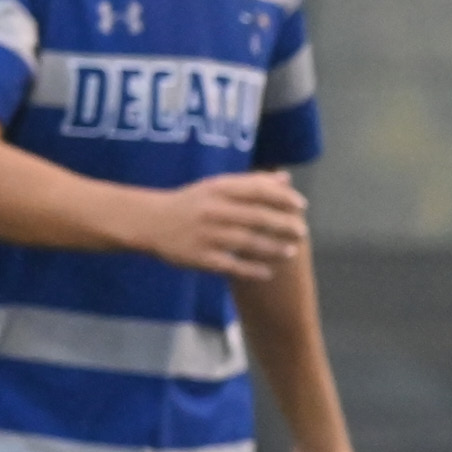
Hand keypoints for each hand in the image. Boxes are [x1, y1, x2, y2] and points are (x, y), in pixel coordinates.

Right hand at [145, 170, 310, 280]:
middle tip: (302, 231)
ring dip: (274, 248)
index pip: (258, 190)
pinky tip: (268, 272)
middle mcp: (213, 210)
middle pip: (258, 217)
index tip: (301, 205)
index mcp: (218, 189)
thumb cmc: (192, 203)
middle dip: (285, 225)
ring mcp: (206, 235)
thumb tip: (286, 179)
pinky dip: (252, 270)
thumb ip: (252, 183)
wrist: (149, 222)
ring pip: (248, 242)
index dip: (283, 197)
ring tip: (291, 251)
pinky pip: (232, 266)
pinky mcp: (200, 257)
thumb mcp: (216, 186)